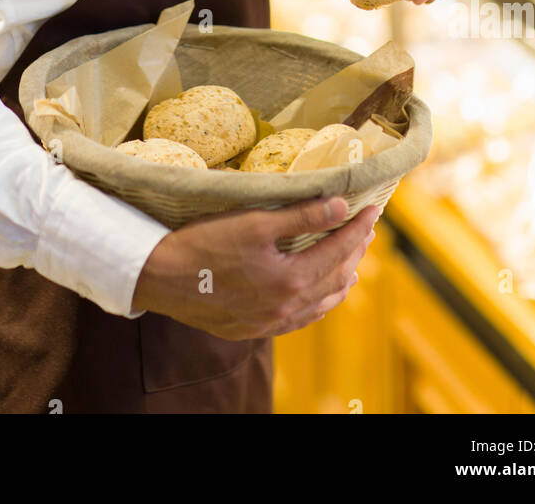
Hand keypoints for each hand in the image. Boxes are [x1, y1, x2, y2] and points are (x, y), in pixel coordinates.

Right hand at [131, 197, 378, 337]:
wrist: (162, 278)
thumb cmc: (206, 243)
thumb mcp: (256, 221)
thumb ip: (301, 216)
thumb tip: (341, 206)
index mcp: (291, 280)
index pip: (338, 250)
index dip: (358, 228)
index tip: (373, 209)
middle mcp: (286, 308)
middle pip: (335, 278)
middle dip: (354, 251)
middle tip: (365, 230)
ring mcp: (270, 323)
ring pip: (321, 304)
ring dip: (340, 280)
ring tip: (352, 264)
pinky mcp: (253, 329)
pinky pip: (300, 319)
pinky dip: (318, 303)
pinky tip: (318, 295)